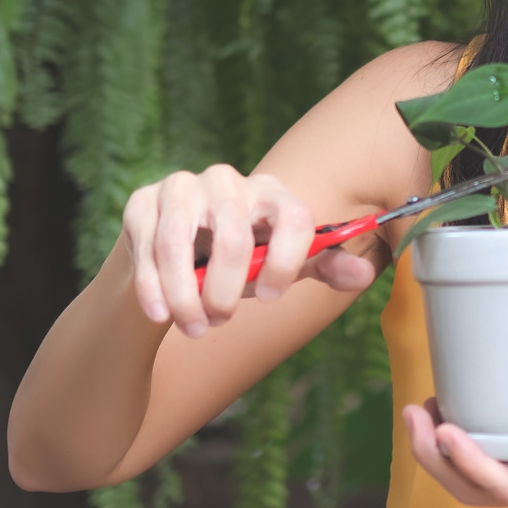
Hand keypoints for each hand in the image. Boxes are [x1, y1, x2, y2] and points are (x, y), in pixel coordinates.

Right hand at [121, 165, 377, 338]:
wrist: (175, 258)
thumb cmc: (239, 263)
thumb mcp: (281, 265)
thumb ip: (323, 267)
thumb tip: (365, 274)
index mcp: (271, 193)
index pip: (293, 217)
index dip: (286, 261)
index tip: (270, 298)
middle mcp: (227, 180)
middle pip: (233, 237)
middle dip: (226, 291)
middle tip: (220, 322)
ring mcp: (181, 187)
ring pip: (179, 244)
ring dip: (186, 296)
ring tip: (194, 326)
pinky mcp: (142, 202)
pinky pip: (146, 249)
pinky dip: (153, 289)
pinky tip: (160, 315)